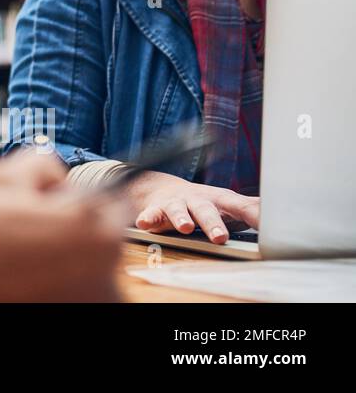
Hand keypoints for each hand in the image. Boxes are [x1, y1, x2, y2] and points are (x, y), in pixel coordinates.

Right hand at [0, 151, 126, 301]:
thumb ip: (39, 166)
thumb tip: (55, 177)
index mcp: (90, 230)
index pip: (114, 205)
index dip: (78, 200)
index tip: (50, 207)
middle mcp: (100, 275)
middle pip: (98, 241)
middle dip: (68, 232)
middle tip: (17, 232)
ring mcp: (85, 306)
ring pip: (82, 273)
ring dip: (58, 265)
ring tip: (10, 260)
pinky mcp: (67, 322)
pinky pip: (67, 295)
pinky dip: (49, 289)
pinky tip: (14, 282)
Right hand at [127, 171, 259, 243]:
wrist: (160, 189)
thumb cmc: (201, 202)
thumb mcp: (226, 203)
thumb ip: (250, 208)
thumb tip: (280, 211)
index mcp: (219, 200)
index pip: (239, 206)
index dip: (254, 216)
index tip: (268, 226)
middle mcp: (197, 199)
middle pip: (206, 209)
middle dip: (212, 222)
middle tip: (220, 237)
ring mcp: (175, 203)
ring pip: (177, 210)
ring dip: (180, 218)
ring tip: (184, 228)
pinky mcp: (155, 209)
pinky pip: (150, 213)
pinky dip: (147, 217)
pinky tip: (145, 224)